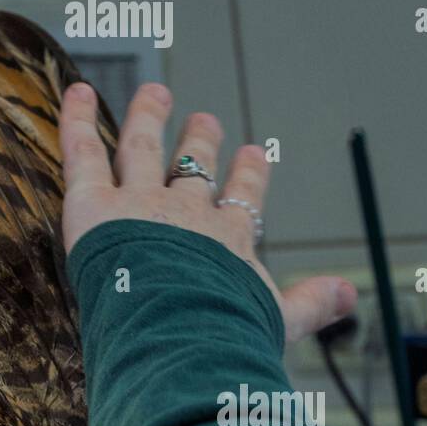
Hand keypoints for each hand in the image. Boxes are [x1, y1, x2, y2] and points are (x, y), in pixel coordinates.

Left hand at [59, 81, 356, 345]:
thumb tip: (349, 296)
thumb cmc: (224, 332)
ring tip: (155, 95)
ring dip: (149, 119)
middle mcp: (185, 214)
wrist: (178, 328)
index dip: (247, 180)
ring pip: (143, 150)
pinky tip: (77, 92)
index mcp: (226, 240)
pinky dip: (78, 121)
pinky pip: (84, 154)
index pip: (240, 203)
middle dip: (201, 144)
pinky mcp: (95, 206)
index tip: (256, 156)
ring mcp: (139, 204)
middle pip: (193, 170)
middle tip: (206, 121)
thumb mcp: (276, 320)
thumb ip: (308, 305)